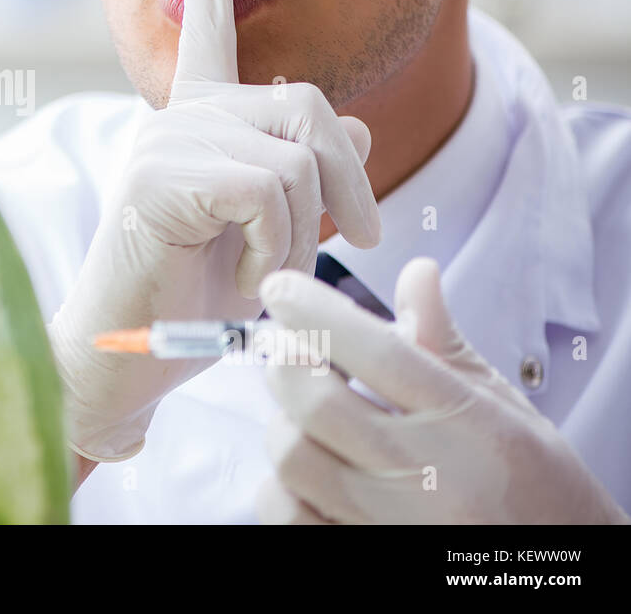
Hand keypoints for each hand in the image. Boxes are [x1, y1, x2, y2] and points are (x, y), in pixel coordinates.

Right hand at [47, 0, 382, 462]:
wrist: (125, 359)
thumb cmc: (192, 297)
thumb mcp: (272, 234)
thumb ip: (311, 175)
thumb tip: (361, 133)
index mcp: (197, 118)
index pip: (207, 23)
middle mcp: (176, 114)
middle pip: (308, 105)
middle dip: (347, 182)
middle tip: (353, 242)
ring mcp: (162, 139)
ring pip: (294, 157)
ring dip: (303, 234)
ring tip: (266, 273)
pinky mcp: (157, 175)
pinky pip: (266, 190)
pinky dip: (275, 247)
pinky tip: (241, 276)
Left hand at [255, 256, 630, 522]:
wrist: (560, 568)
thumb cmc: (536, 485)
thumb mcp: (504, 407)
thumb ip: (444, 342)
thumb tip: (415, 272)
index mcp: (469, 424)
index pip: (378, 352)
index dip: (317, 312)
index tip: (281, 289)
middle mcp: (431, 476)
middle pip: (319, 404)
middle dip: (285, 361)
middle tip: (279, 343)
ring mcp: (394, 523)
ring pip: (294, 460)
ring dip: (281, 420)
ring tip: (295, 406)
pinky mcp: (365, 553)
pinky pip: (289, 515)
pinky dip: (279, 483)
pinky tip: (302, 463)